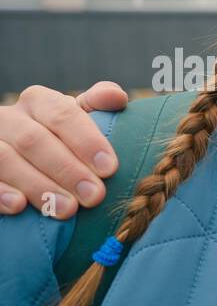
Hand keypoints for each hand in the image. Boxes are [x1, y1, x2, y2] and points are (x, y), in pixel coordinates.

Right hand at [0, 81, 127, 217]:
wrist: (26, 159)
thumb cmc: (63, 140)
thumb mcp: (81, 121)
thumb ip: (98, 106)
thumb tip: (115, 96)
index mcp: (38, 102)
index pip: (62, 114)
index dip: (86, 141)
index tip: (109, 169)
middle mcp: (9, 118)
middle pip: (34, 140)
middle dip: (67, 170)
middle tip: (94, 196)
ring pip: (5, 159)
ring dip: (38, 186)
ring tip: (66, 209)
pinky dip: (0, 192)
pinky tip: (18, 206)